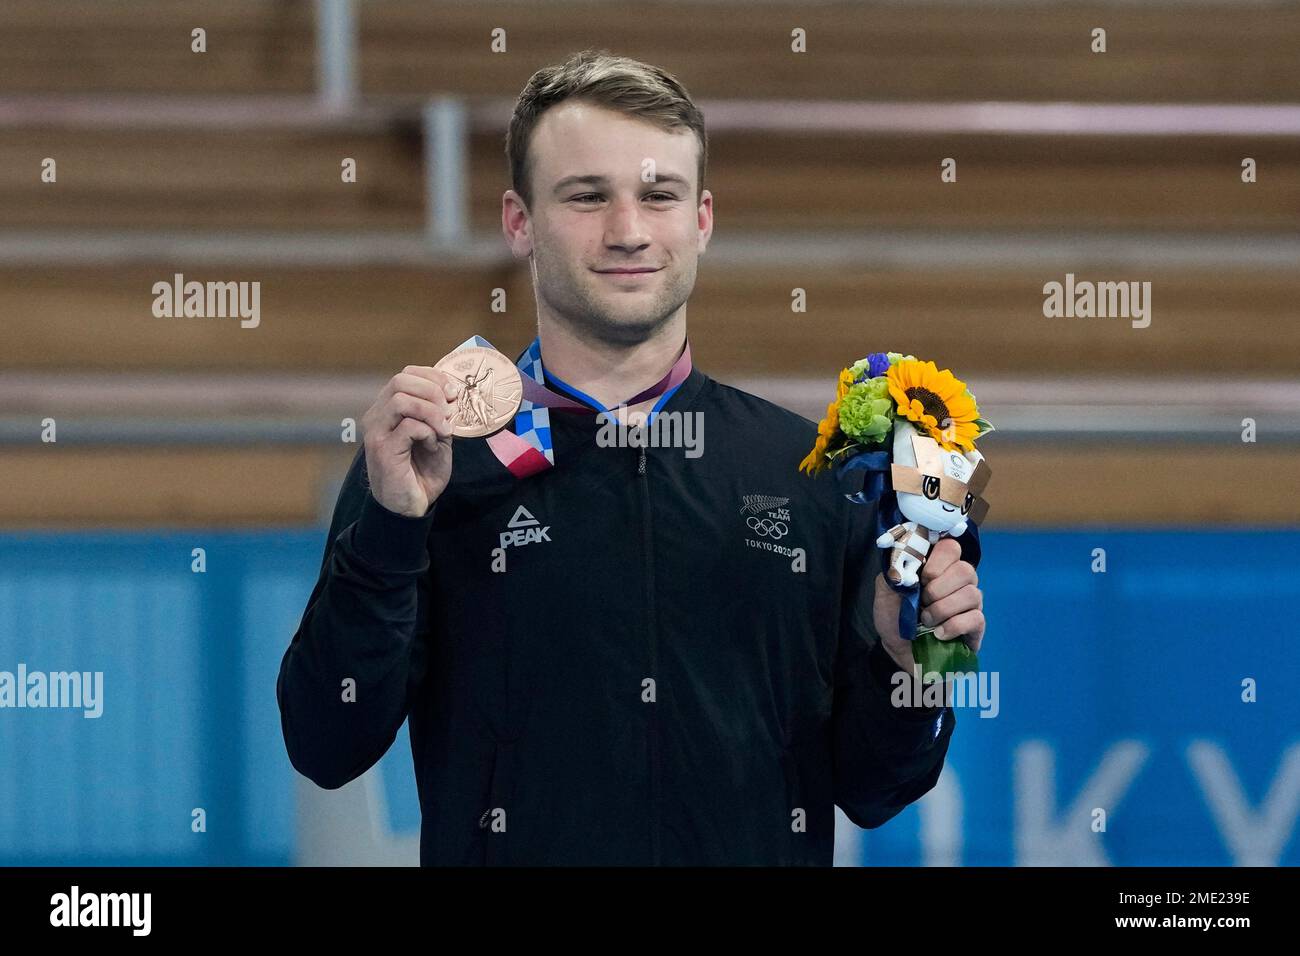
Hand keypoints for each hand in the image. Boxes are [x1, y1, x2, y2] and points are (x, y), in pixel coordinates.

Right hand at [361, 366, 459, 516]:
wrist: (411, 506)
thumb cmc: (423, 471)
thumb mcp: (437, 435)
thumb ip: (440, 413)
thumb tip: (451, 392)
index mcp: (388, 409)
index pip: (405, 374)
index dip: (433, 378)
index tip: (453, 394)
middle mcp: (377, 416)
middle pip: (400, 381)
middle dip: (433, 392)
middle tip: (448, 413)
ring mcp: (376, 432)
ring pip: (401, 400)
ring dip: (431, 413)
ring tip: (443, 431)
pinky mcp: (382, 449)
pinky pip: (408, 426)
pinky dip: (428, 432)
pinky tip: (432, 446)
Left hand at [873, 537, 984, 673]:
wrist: (899, 652)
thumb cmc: (896, 618)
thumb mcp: (885, 591)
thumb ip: (893, 571)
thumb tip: (904, 559)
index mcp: (940, 568)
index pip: (951, 547)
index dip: (938, 560)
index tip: (922, 577)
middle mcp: (960, 582)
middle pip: (966, 570)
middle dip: (938, 588)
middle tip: (922, 601)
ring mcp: (971, 604)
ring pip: (971, 594)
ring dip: (942, 609)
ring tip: (926, 621)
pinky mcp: (977, 627)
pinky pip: (976, 618)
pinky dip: (952, 626)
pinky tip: (938, 634)